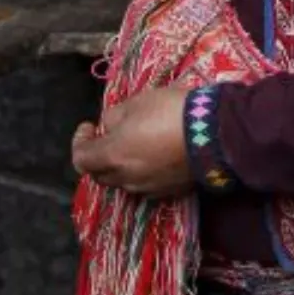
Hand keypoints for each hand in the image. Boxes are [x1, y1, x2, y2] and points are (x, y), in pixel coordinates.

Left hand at [71, 83, 190, 197]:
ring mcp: (148, 188)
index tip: (89, 125)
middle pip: (99, 175)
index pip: (81, 159)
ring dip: (119, 165)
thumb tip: (109, 127)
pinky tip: (154, 155)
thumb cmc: (169, 112)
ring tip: (133, 144)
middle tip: (108, 136)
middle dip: (98, 156)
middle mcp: (126, 178)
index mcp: (113, 156)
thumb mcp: (136, 103)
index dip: (80, 141)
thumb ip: (114, 117)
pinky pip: (144, 185)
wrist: (213, 133)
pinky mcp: (168, 191)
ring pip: (122, 181)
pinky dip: (140, 172)